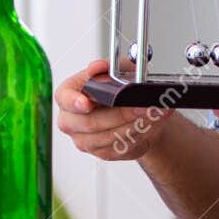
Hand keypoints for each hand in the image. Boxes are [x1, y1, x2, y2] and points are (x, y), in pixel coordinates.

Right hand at [55, 58, 175, 159]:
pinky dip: (139, 134)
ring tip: (153, 114)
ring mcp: (84, 139)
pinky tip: (151, 124)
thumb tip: (96, 67)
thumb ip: (107, 66)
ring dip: (135, 125)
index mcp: (68, 95)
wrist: (133, 109)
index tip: (87, 104)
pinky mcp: (102, 152)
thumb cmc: (120, 87)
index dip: (74, 101)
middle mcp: (71, 120)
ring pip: (109, 137)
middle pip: (91, 122)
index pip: (64, 98)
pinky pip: (120, 147)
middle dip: (120, 114)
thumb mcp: (118, 68)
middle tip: (142, 107)